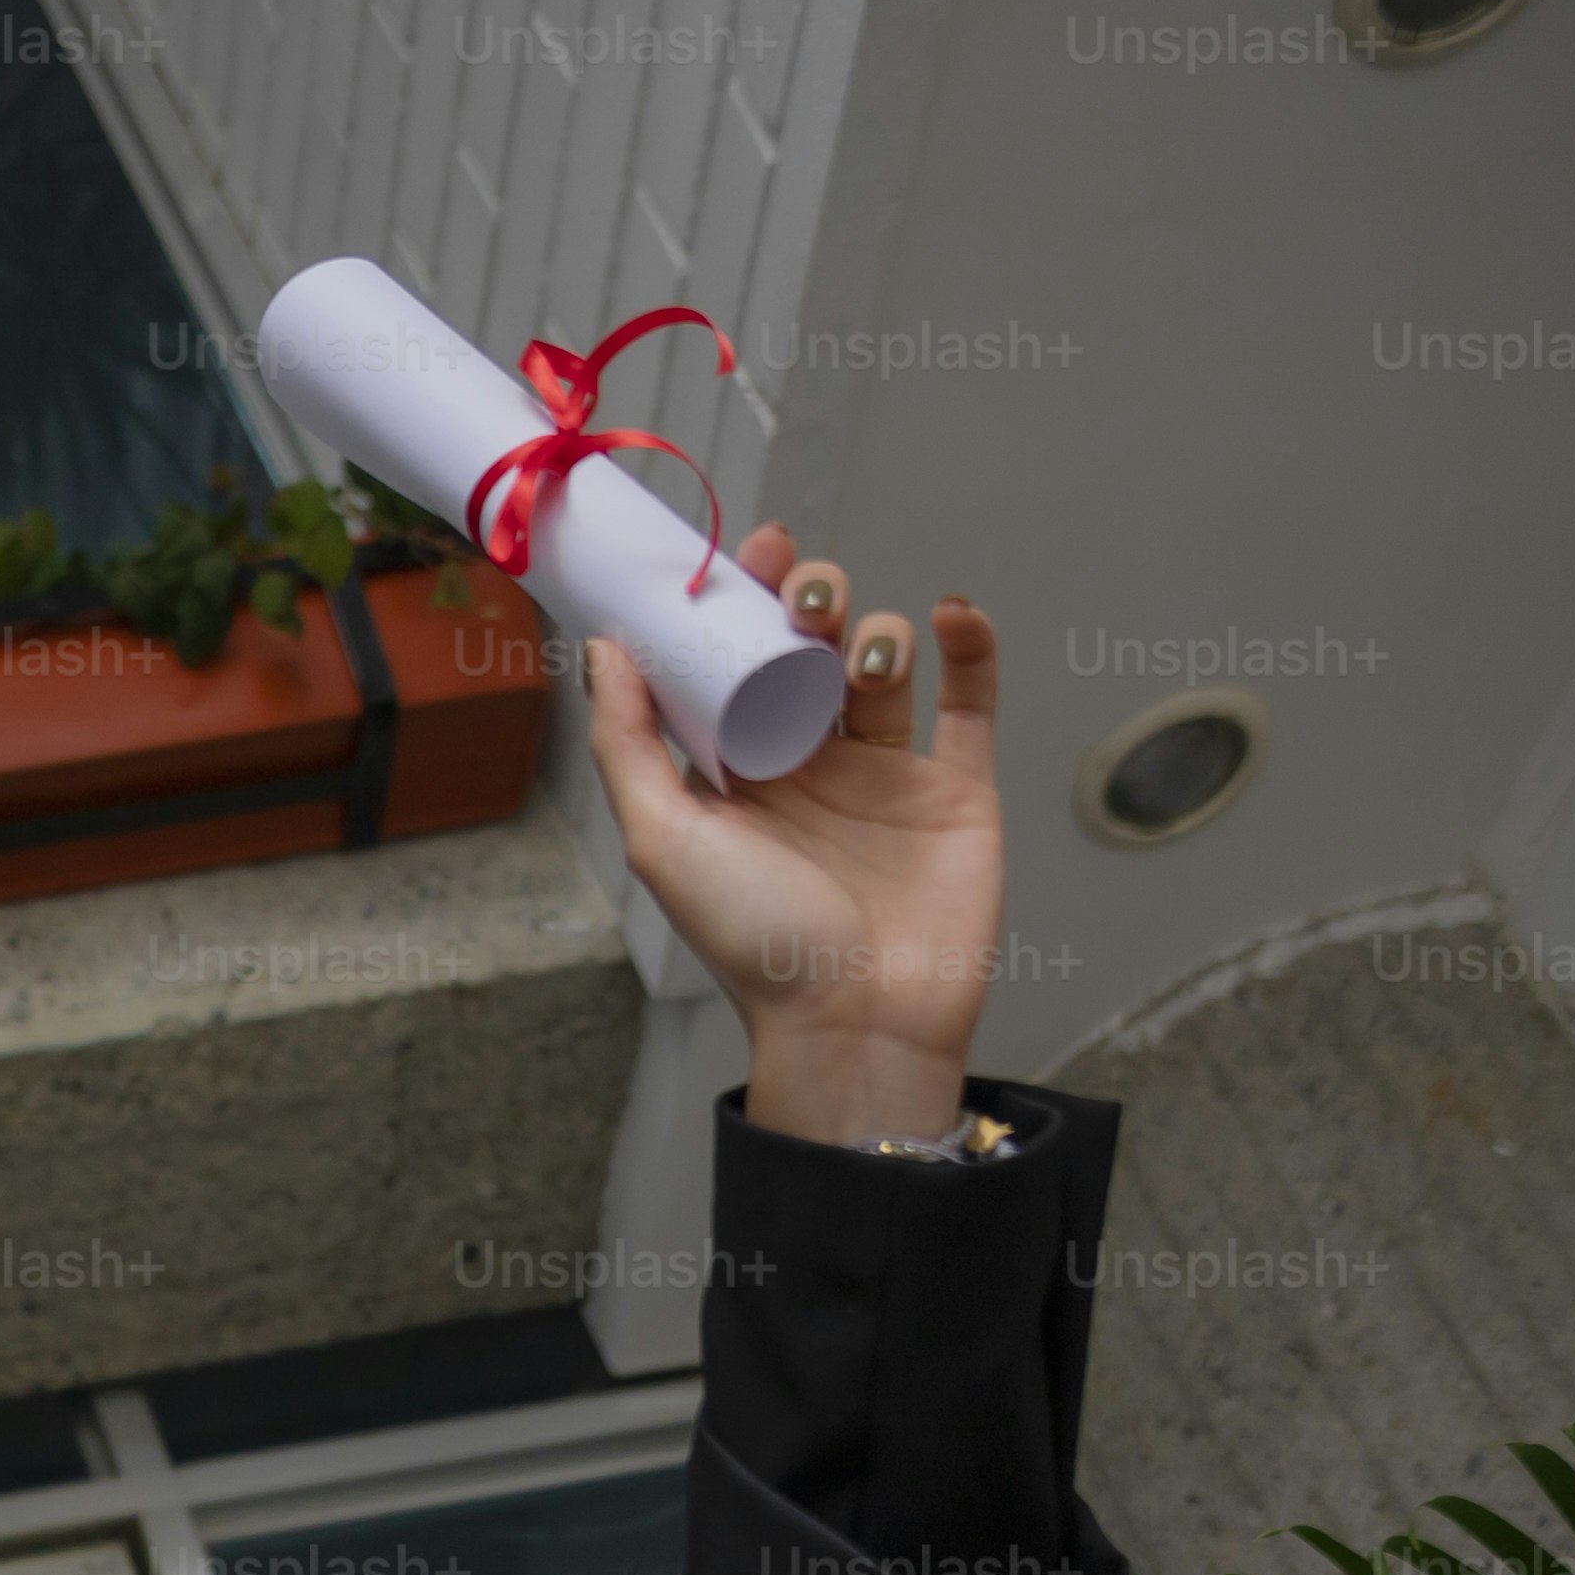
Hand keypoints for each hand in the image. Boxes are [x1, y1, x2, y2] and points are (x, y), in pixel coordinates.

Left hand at [587, 530, 1001, 1150]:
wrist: (857, 1019)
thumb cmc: (753, 942)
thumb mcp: (663, 841)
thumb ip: (629, 745)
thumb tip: (604, 651)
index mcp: (736, 776)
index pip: (734, 666)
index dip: (740, 605)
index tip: (746, 555)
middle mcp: (810, 766)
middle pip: (810, 652)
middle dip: (808, 603)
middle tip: (804, 591)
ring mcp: (887, 773)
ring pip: (883, 664)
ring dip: (874, 630)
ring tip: (859, 650)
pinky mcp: (957, 787)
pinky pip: (971, 698)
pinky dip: (969, 644)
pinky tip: (947, 613)